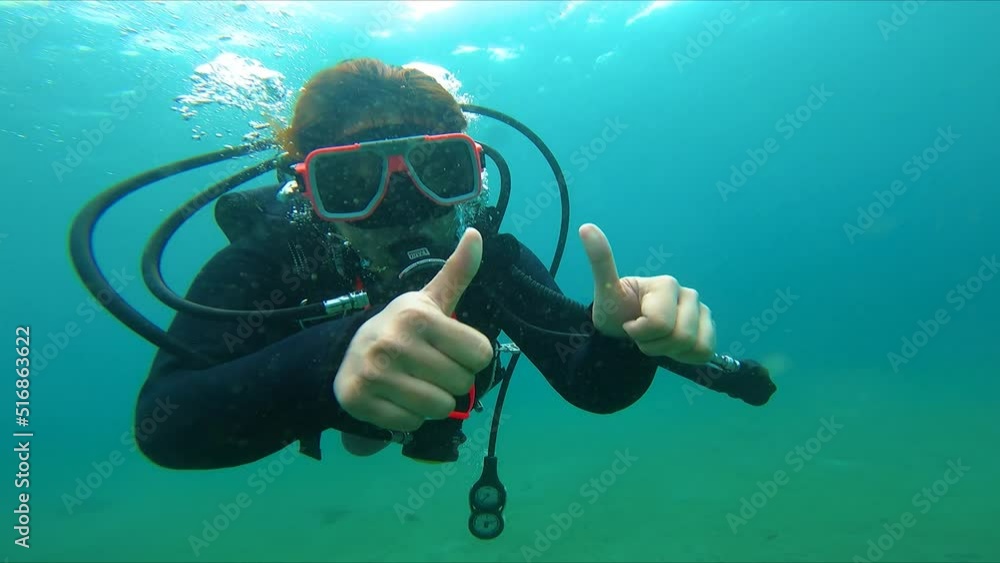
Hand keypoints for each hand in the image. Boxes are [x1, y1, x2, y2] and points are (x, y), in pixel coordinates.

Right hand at [334, 228, 494, 431]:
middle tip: (430, 367)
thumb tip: (476, 235)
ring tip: (415, 382)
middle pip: (462, 384)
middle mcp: (394, 343)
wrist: (347, 352)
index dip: (470, 356)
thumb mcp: (430, 299)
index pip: (481, 355)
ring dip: (433, 402)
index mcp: (418, 316)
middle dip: (452, 380)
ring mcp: (374, 374)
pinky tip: (396, 396)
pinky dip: (409, 416)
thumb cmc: (402, 327)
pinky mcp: (360, 401)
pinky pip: (412, 423)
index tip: (450, 348)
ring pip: (440, 409)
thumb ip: (458, 272)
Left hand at [579, 223, 715, 363]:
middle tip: (640, 335)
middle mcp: (689, 294)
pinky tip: (670, 347)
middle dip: (653, 344)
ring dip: (668, 351)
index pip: (658, 322)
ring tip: (655, 340)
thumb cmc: (616, 312)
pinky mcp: (708, 330)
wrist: (623, 334)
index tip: (628, 324)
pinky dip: (685, 357)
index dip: (639, 333)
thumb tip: (585, 227)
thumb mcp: (605, 291)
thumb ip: (600, 261)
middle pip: (679, 336)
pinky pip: (705, 351)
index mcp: (666, 284)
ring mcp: (701, 311)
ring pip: (693, 345)